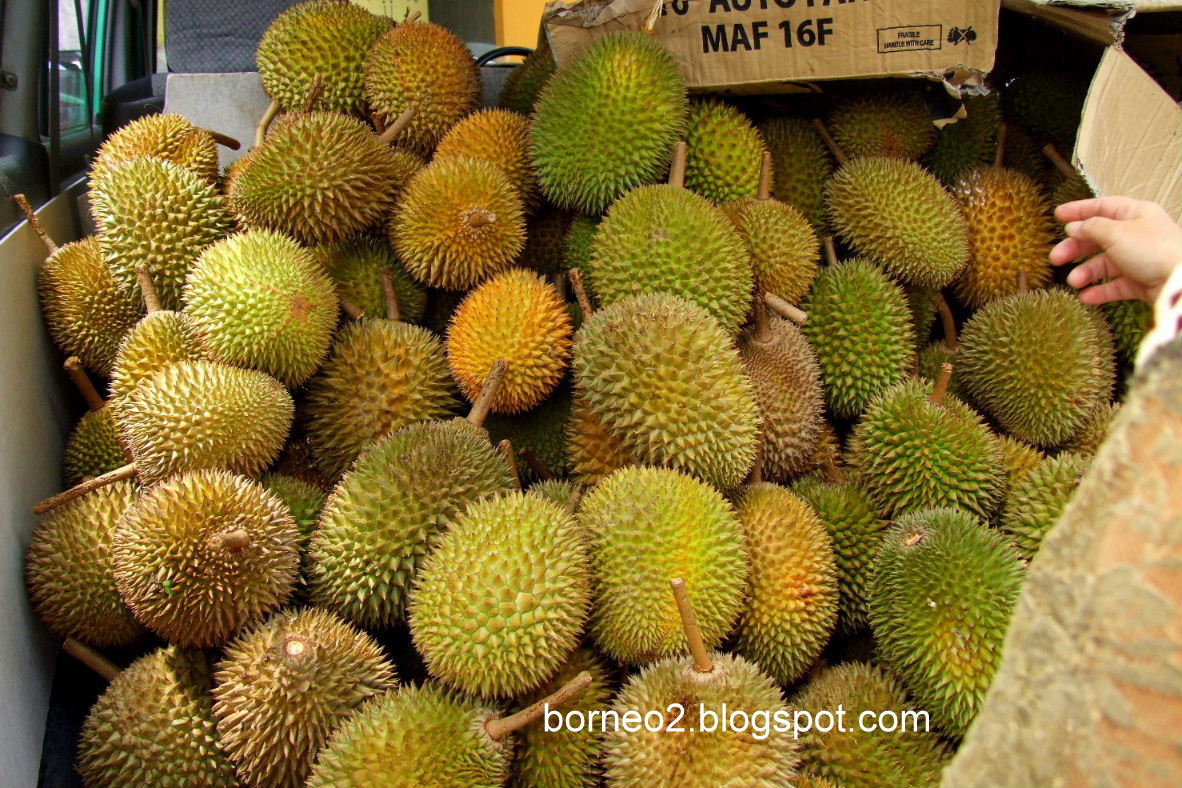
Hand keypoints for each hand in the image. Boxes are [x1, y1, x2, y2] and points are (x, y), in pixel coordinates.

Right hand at [1050, 196, 1181, 304]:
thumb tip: (1074, 227)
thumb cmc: (1152, 250)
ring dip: (1086, 272)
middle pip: (1099, 238)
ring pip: (1105, 263)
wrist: (1179, 281)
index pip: (1103, 207)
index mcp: (1136, 214)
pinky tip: (1085, 297)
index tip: (1057, 215)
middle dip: (1076, 248)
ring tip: (1073, 281)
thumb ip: (1091, 228)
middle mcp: (1138, 234)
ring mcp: (1140, 259)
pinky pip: (1116, 285)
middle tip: (1055, 257)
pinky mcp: (1142, 282)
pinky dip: (1099, 291)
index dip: (1079, 210)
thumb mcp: (1115, 232)